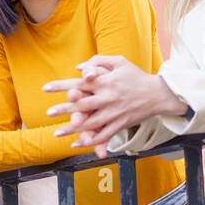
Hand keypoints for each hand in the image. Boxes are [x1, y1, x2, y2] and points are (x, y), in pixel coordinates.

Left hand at [42, 55, 187, 157]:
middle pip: (83, 105)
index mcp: (106, 82)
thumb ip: (98, 61)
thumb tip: (78, 68)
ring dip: (73, 129)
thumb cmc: (136, 76)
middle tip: (49, 113)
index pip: (79, 83)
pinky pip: (105, 134)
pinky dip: (92, 140)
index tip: (46, 88)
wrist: (158, 94)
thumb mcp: (119, 61)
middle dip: (64, 109)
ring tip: (57, 133)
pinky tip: (79, 143)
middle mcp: (108, 97)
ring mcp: (115, 112)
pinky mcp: (121, 123)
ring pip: (91, 123)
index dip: (62, 86)